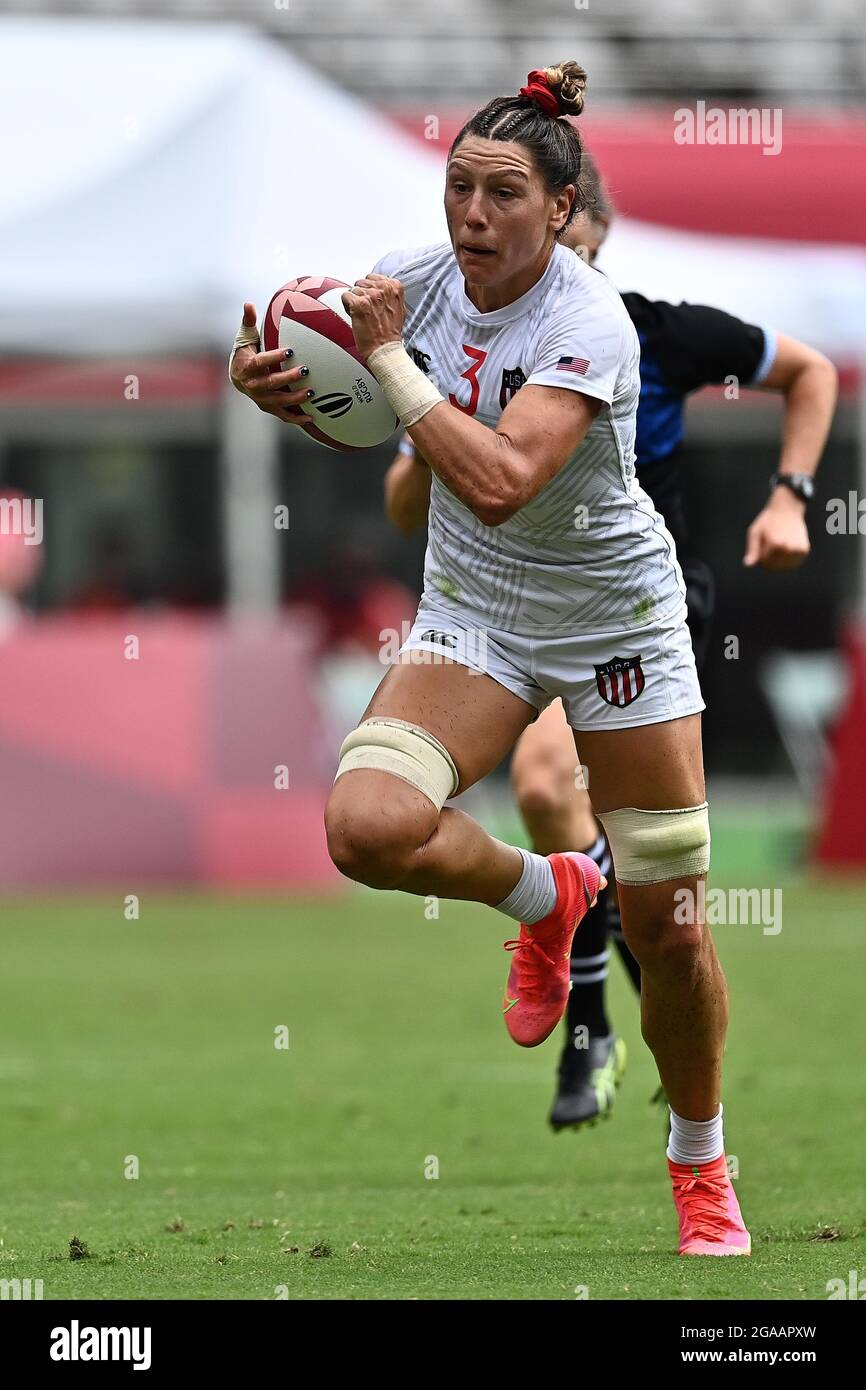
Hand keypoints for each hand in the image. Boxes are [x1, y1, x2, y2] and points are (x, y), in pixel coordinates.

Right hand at [229, 302, 315, 425]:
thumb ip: (249, 322)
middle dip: (288, 379)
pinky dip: (297, 419)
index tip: (290, 351)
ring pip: (279, 401)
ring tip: (311, 392)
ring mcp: (261, 399)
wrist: (238, 377)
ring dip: (295, 398)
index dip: (274, 357)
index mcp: (248, 367)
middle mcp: (253, 386)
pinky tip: (312, 418)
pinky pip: (284, 416)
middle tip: (305, 371)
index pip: (261, 362)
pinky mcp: (269, 408)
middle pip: (271, 383)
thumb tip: (249, 304)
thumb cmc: (245, 353)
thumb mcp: (245, 337)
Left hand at [341, 273, 404, 361]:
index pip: (374, 277)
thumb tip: (382, 288)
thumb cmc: (390, 334)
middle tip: (367, 309)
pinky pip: (345, 296)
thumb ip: (391, 295)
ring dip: (355, 301)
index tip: (372, 300)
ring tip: (363, 314)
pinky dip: (347, 306)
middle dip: (362, 294)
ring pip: (354, 290)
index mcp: (394, 287)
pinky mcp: (358, 303)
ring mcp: (370, 295)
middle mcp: (383, 288)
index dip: (370, 290)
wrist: (384, 348)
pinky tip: (355, 315)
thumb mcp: (399, 308)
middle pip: (363, 282)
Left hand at [743, 493, 810, 569]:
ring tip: (778, 544)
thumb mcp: (755, 532)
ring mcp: (797, 550)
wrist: (787, 509)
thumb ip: (752, 549)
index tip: (761, 545)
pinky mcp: (804, 550)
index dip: (760, 556)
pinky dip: (789, 558)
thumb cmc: (768, 520)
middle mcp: (787, 548)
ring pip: (784, 566)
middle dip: (769, 559)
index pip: (763, 562)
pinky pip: (793, 562)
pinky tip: (786, 547)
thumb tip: (747, 564)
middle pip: (774, 566)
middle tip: (770, 543)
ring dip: (779, 560)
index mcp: (775, 544)